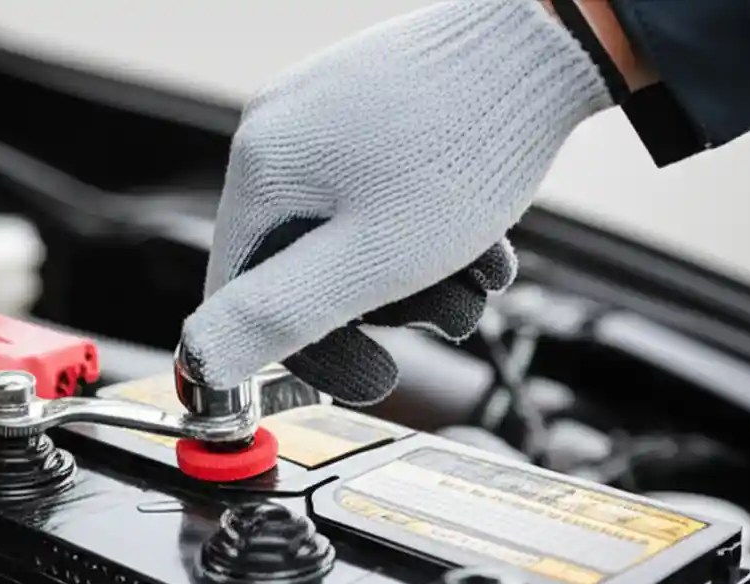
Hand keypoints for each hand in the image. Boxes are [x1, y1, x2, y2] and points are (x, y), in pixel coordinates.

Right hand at [182, 0, 612, 403]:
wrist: (550, 42)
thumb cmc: (464, 148)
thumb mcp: (369, 260)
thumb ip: (279, 314)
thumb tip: (199, 361)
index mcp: (262, 168)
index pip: (241, 290)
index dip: (304, 349)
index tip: (373, 376)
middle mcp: (282, 127)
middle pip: (304, 259)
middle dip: (383, 309)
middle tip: (446, 320)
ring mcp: (327, 106)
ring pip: (353, 228)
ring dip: (421, 273)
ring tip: (480, 275)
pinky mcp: (374, 99)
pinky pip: (382, 188)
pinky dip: (430, 227)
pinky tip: (483, 238)